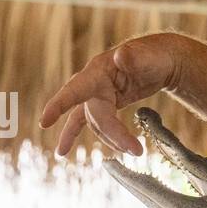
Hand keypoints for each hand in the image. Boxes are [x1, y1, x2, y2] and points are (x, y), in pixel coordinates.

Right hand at [39, 32, 189, 156]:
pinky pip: (89, 123)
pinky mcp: (104, 105)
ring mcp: (97, 95)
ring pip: (96, 124)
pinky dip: (80, 135)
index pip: (76, 89)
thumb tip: (121, 56)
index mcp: (99, 71)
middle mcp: (92, 84)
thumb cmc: (154, 56)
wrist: (162, 60)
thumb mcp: (149, 56)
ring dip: (112, 139)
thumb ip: (134, 57)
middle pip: (95, 116)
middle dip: (113, 134)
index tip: (44, 122)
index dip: (60, 105)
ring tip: (134, 150)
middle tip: (136, 150)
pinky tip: (63, 151)